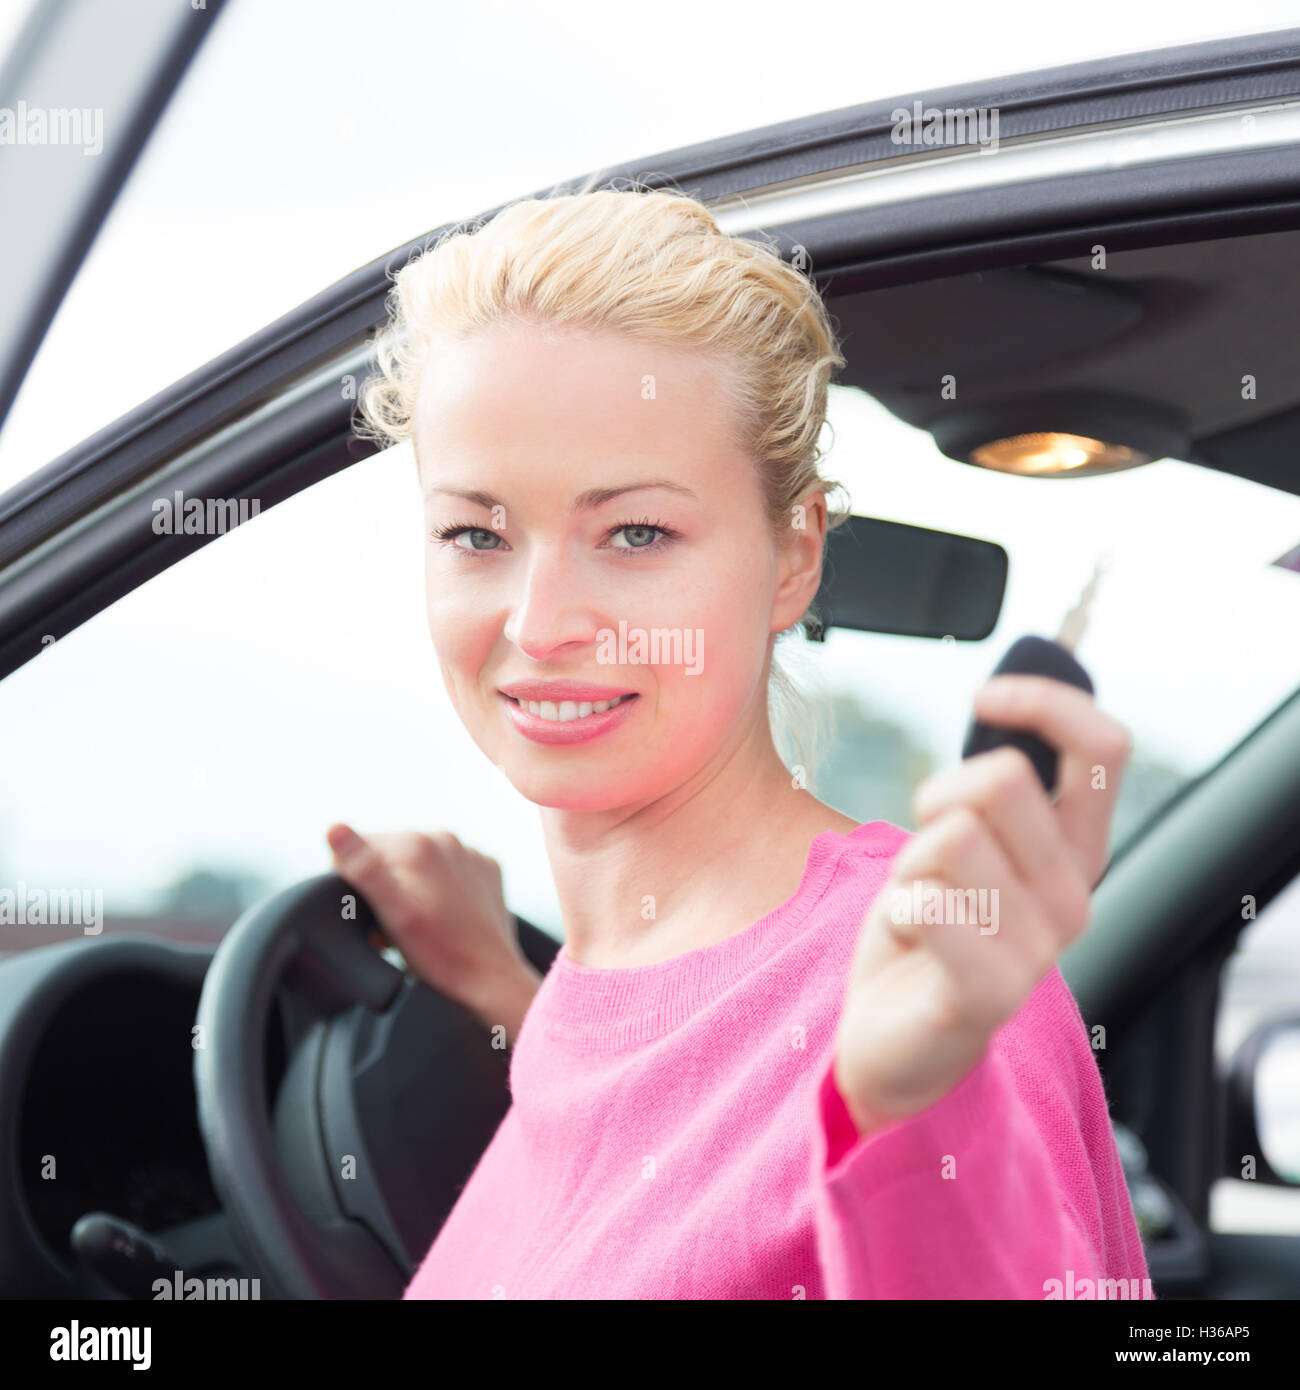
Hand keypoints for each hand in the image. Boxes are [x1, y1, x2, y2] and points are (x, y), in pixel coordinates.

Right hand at [325, 824, 541, 1039]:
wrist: (491, 979)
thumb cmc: (441, 954)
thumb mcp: (392, 914)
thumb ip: (363, 869)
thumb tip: (334, 828)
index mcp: (418, 844)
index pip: (362, 845)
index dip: (353, 879)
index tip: (364, 910)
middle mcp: (447, 839)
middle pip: (392, 853)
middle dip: (383, 882)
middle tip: (388, 923)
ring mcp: (470, 854)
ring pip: (420, 861)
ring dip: (409, 884)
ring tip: (413, 923)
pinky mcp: (486, 870)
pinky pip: (448, 870)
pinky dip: (438, 887)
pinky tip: (439, 916)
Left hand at [832, 674, 1132, 1136]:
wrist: (897, 1042)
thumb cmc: (929, 928)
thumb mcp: (965, 841)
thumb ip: (992, 791)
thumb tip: (1005, 700)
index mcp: (1076, 853)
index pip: (1103, 749)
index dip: (1047, 702)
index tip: (987, 696)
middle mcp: (1074, 897)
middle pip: (1001, 778)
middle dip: (939, 796)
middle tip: (928, 854)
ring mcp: (1038, 949)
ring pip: (950, 836)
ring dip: (911, 865)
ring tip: (922, 910)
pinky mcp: (989, 991)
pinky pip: (926, 902)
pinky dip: (899, 910)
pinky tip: (913, 946)